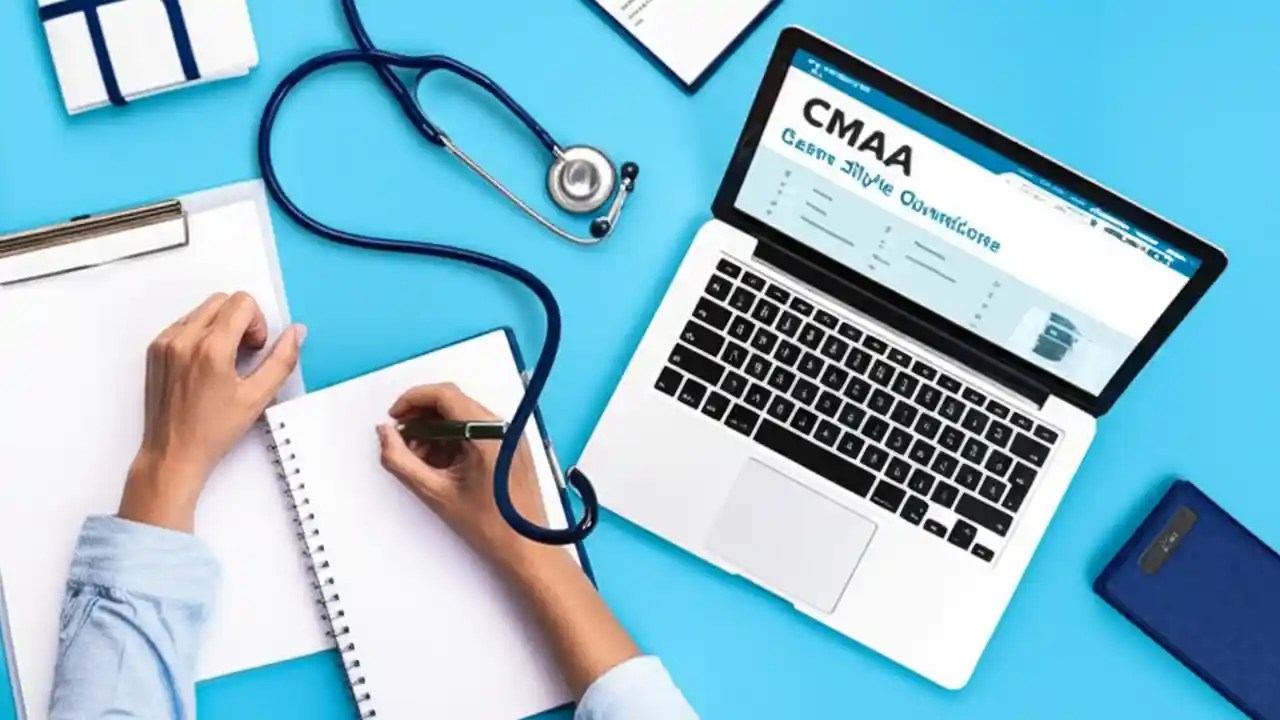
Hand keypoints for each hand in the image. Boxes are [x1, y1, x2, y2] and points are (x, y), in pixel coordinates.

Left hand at [119, 292, 305, 532]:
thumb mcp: (258, 397)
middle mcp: (184, 339)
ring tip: (223, 361)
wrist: (173, 452)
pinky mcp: (155, 349)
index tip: (254, 349)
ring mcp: (165, 342)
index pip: (242, 302)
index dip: (258, 323)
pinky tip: (205, 364)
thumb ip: (282, 360)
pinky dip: (200, 334)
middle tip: (243, 354)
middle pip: (223, 300)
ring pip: (203, 310)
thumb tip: (297, 333)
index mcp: (211, 348)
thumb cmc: (213, 430)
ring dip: (220, 326)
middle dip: (240, 321)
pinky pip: (184, 323)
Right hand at [376, 383, 558, 571]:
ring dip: (435, 431)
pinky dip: (452, 440)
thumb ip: (401, 461)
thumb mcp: (435, 493)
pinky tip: (440, 464)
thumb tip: (385, 434)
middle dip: (421, 419)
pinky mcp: (510, 446)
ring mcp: (509, 435)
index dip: (412, 400)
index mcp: (488, 434)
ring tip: (419, 460)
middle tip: (401, 441)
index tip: (394, 416)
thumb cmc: (491, 526)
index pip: (445, 395)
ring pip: (462, 417)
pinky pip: (475, 431)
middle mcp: (502, 427)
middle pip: (453, 403)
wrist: (526, 547)